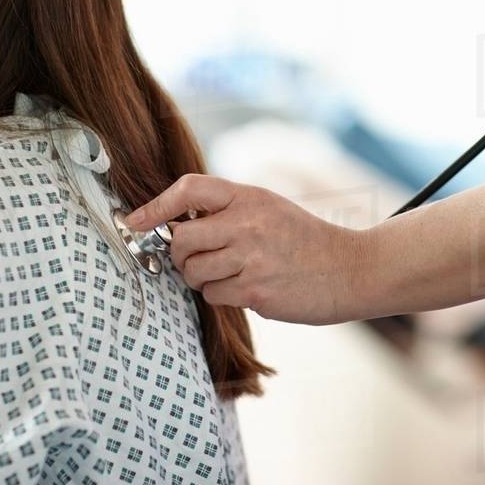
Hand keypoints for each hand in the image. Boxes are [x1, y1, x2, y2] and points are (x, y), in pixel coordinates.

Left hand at [124, 174, 370, 324]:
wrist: (350, 269)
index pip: (189, 189)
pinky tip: (245, 289)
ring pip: (193, 271)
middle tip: (194, 258)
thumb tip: (175, 222)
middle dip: (178, 253)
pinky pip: (213, 295)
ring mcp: (251, 258)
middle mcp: (247, 223)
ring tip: (226, 275)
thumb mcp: (269, 207)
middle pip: (181, 238)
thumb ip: (228, 209)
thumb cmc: (304, 240)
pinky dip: (220, 296)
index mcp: (248, 196)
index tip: (134, 220)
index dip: (155, 206)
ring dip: (200, 278)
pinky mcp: (256, 291)